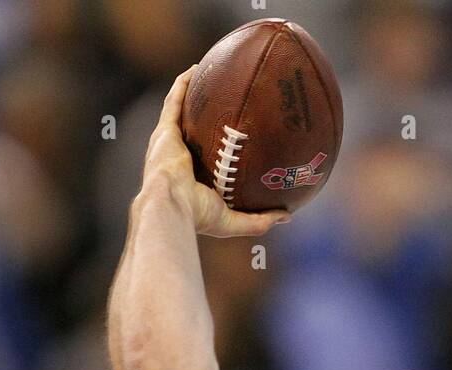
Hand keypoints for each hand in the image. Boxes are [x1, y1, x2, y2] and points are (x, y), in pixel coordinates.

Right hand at [141, 67, 290, 239]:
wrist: (172, 205)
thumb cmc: (198, 216)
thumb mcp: (234, 220)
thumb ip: (260, 219)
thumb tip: (287, 215)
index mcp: (191, 179)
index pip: (206, 160)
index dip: (217, 148)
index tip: (234, 138)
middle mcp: (178, 158)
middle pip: (194, 131)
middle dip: (204, 116)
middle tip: (224, 103)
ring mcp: (169, 142)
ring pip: (181, 111)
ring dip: (192, 92)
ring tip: (207, 74)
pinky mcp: (164, 130)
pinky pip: (174, 100)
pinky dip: (184, 84)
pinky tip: (197, 68)